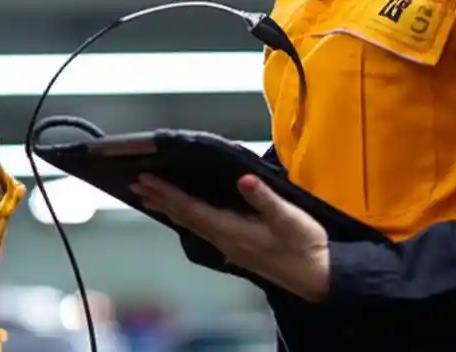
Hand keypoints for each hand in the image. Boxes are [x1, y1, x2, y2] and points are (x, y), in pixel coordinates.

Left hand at [131, 173, 330, 301]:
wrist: (318, 276)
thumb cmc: (305, 245)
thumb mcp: (288, 218)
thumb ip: (264, 198)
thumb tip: (244, 179)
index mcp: (232, 231)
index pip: (192, 209)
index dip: (168, 194)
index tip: (147, 181)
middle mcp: (225, 240)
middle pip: (185, 217)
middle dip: (160, 199)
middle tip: (137, 185)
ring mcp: (229, 246)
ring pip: (191, 224)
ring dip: (170, 208)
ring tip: (150, 197)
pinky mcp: (237, 247)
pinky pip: (202, 228)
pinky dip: (186, 216)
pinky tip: (183, 213)